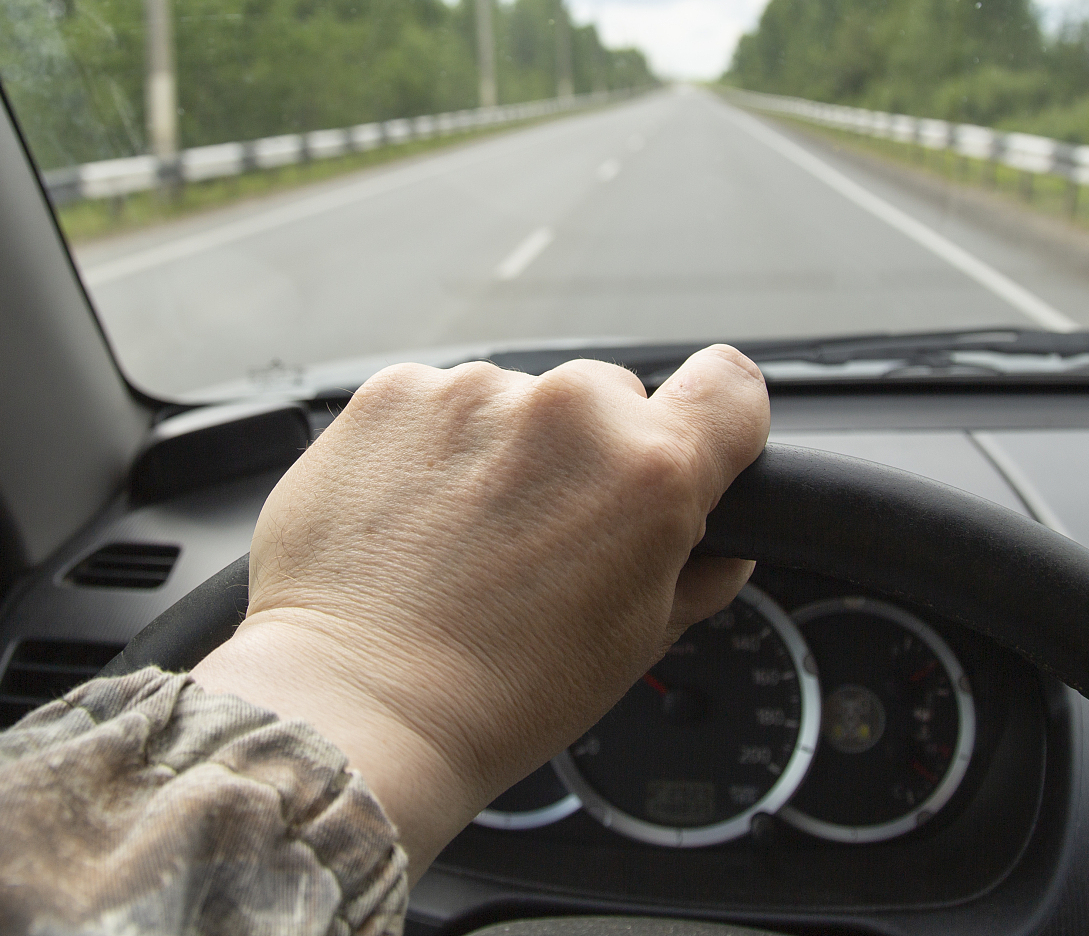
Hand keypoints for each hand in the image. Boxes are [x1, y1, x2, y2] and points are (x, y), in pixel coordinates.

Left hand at [190, 345, 769, 881]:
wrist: (357, 702)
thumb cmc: (495, 695)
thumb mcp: (637, 643)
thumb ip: (696, 571)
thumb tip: (718, 546)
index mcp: (649, 469)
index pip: (731, 386)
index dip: (716, 422)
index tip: (692, 449)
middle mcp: (566, 411)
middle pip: (610, 399)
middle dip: (588, 457)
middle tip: (544, 538)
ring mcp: (472, 393)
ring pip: (516, 402)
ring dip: (502, 451)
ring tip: (460, 542)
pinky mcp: (391, 393)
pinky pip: (435, 405)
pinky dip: (429, 449)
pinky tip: (411, 522)